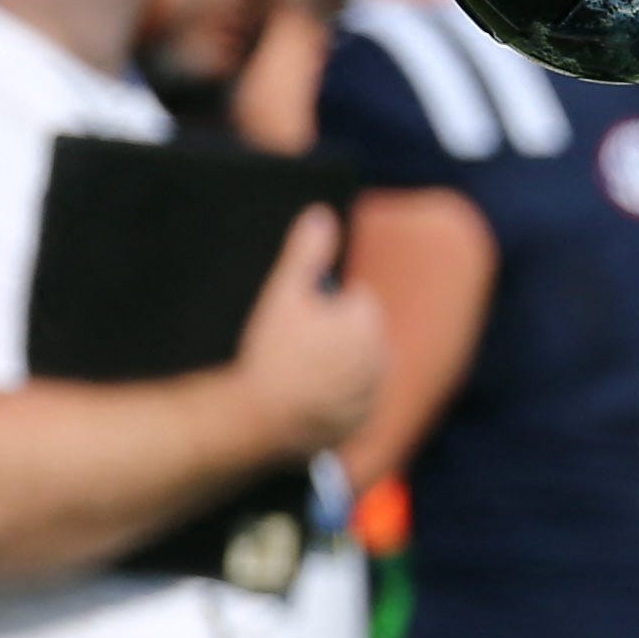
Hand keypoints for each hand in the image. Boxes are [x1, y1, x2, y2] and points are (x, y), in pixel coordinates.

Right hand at [235, 209, 387, 462]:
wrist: (257, 419)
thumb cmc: (270, 353)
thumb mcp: (283, 293)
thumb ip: (307, 253)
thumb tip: (321, 214)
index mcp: (368, 322)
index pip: (351, 302)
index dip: (321, 311)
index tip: (297, 327)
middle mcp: (381, 359)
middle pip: (355, 336)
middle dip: (332, 339)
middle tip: (293, 354)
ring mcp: (373, 394)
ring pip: (354, 370)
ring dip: (336, 370)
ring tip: (297, 378)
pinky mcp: (362, 423)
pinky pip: (351, 404)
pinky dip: (336, 402)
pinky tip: (306, 402)